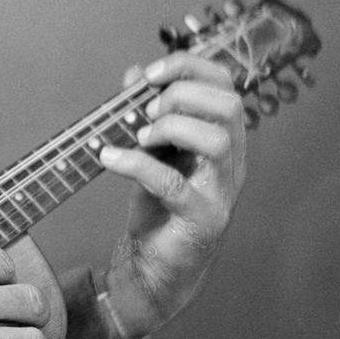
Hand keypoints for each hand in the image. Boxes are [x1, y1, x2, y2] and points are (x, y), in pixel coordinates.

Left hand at [97, 51, 247, 338]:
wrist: (156, 270)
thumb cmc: (158, 209)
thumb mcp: (152, 154)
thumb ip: (148, 115)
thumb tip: (133, 75)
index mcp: (224, 139)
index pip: (225, 86)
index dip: (190, 68)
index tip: (149, 74)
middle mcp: (231, 162)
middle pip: (230, 107)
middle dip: (183, 95)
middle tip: (146, 109)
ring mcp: (221, 192)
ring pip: (218, 142)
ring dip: (171, 127)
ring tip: (139, 136)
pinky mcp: (201, 219)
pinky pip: (174, 183)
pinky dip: (136, 164)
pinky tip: (108, 158)